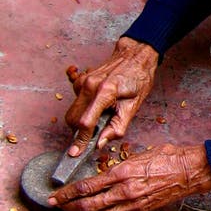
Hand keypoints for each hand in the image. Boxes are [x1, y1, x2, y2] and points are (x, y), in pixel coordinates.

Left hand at [48, 144, 210, 210]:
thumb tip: (103, 173)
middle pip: (87, 206)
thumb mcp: (138, 155)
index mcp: (122, 172)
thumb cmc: (168, 158)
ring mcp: (132, 204)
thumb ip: (119, 166)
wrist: (190, 171)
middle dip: (68, 208)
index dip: (66, 194)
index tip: (56, 196)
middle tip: (57, 207)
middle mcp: (125, 191)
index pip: (86, 187)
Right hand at [65, 38, 158, 155]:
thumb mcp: (134, 106)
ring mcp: (82, 82)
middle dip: (80, 132)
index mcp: (105, 91)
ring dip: (82, 121)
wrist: (134, 56)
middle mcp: (89, 85)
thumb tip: (100, 143)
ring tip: (102, 115)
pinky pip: (76, 103)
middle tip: (96, 134)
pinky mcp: (79, 81)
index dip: (80, 140)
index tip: (74, 153)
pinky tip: (99, 105)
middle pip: (73, 119)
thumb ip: (117, 127)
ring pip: (72, 112)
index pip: (85, 123)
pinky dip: (83, 110)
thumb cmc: (138, 79)